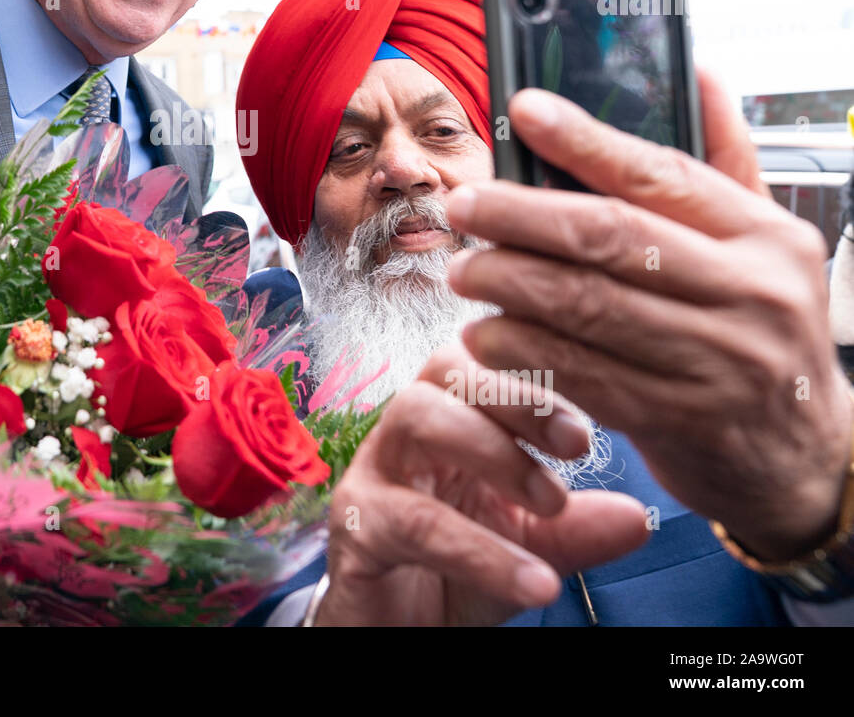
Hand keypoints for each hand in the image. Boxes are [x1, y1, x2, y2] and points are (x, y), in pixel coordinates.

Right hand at [315, 346, 648, 625]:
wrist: (396, 636)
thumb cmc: (454, 574)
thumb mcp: (530, 549)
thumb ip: (576, 528)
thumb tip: (639, 516)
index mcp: (447, 420)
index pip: (482, 359)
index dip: (534, 377)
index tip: (588, 428)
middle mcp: (404, 433)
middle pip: (444, 367)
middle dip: (515, 395)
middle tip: (577, 445)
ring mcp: (371, 472)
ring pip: (417, 416)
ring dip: (493, 449)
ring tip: (552, 503)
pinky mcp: (355, 526)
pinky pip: (414, 522)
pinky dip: (480, 551)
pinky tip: (536, 582)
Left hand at [446, 70, 852, 561]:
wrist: (804, 457)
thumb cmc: (762, 331)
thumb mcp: (762, 245)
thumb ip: (726, 163)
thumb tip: (702, 73)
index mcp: (766, 235)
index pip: (661, 174)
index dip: (585, 139)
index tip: (523, 109)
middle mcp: (751, 293)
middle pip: (611, 237)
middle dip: (522, 216)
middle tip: (464, 205)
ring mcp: (720, 361)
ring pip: (590, 306)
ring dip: (510, 284)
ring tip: (461, 271)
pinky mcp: (682, 419)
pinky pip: (586, 375)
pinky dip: (526, 352)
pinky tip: (484, 336)